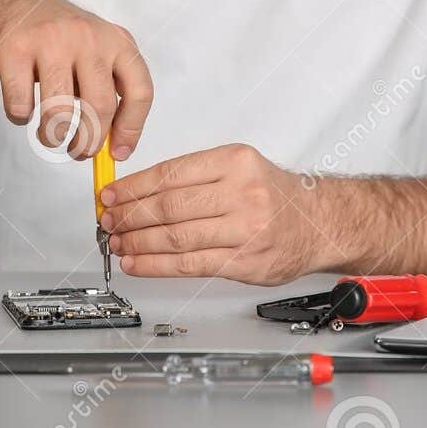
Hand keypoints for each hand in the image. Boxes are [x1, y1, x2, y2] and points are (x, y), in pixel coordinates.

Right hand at [0, 0, 152, 159]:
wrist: (10, 3)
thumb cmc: (60, 38)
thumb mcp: (97, 51)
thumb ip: (111, 89)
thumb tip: (117, 145)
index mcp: (117, 41)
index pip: (140, 91)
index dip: (132, 129)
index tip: (118, 153)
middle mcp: (89, 37)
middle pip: (100, 108)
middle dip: (89, 143)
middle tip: (79, 152)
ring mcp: (51, 41)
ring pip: (58, 112)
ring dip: (53, 137)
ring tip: (49, 135)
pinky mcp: (15, 49)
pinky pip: (20, 105)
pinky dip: (20, 117)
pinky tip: (23, 107)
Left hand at [99, 143, 325, 284]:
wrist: (318, 222)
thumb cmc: (274, 195)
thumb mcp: (240, 167)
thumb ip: (195, 177)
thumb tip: (139, 191)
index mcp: (235, 162)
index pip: (170, 174)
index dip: (133, 187)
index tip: (111, 196)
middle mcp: (242, 193)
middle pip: (169, 206)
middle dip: (129, 216)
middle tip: (108, 221)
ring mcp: (245, 230)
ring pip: (176, 237)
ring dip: (138, 243)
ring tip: (117, 244)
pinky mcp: (244, 262)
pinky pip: (190, 265)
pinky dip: (156, 265)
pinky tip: (137, 263)